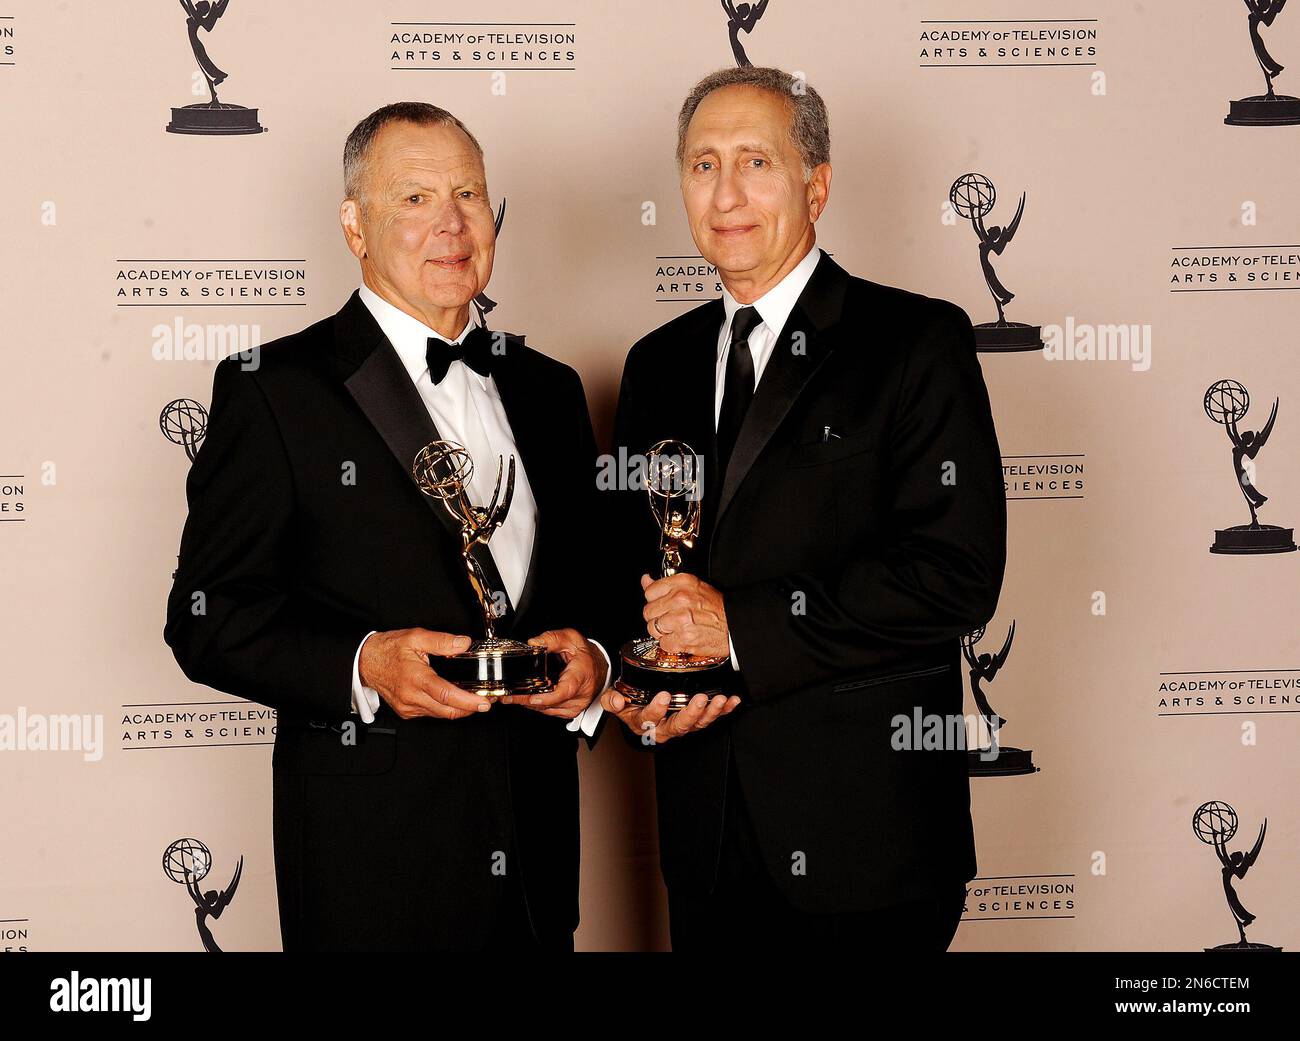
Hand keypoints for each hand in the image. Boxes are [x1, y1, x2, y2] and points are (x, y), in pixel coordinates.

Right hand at [359, 628, 492, 719]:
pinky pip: (431, 713)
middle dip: (470, 708)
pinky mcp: (406, 712)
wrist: (365, 662)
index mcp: (416, 679)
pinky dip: (444, 708)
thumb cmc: (387, 650)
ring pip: (441, 714)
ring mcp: (408, 707)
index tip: (484, 702)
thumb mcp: (415, 637)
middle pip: (448, 711)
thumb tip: (463, 643)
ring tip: (473, 698)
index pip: (447, 695)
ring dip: (458, 709)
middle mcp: (412, 697)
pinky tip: (451, 698)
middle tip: (486, 700)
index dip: (469, 701)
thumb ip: (442, 641)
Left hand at [500, 628, 607, 719]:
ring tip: (513, 696)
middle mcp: (579, 695)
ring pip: (547, 709)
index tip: (531, 698)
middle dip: (526, 699)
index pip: (564, 691)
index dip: (546, 697)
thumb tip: (533, 643)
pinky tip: (529, 697)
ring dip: (529, 704)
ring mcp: (575, 706)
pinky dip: (538, 705)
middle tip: (507, 696)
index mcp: (580, 676)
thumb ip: (551, 639)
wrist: (598, 667)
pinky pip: (550, 711)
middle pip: (550, 703)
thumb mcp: (571, 639)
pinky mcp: (571, 712)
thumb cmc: (586, 655)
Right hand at [599, 689, 739, 744]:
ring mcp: (683, 725)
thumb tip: (617, 701)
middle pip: (680, 726)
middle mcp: (665, 728)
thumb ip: (613, 701)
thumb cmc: (629, 705)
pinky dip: (724, 710)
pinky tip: (732, 702)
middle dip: (691, 713)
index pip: (650, 720)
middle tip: (700, 699)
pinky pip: (711, 717)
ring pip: (698, 724)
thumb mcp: (615, 702)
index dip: (657, 710)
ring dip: (711, 712)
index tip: (663, 696)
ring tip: (720, 700)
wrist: (640, 709)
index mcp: (645, 725)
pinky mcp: (696, 720)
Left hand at [642, 573, 728, 658]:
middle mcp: (680, 599)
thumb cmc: (718, 608)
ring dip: (663, 632)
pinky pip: (663, 643)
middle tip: (672, 619)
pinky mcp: (683, 639)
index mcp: (682, 583)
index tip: (663, 604)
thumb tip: (646, 580)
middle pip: (648, 611)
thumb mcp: (694, 587)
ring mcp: (681, 620)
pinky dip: (671, 644)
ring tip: (677, 629)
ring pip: (652, 628)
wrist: (735, 626)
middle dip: (658, 617)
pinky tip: (682, 638)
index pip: (650, 591)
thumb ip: (666, 585)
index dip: (655, 601)